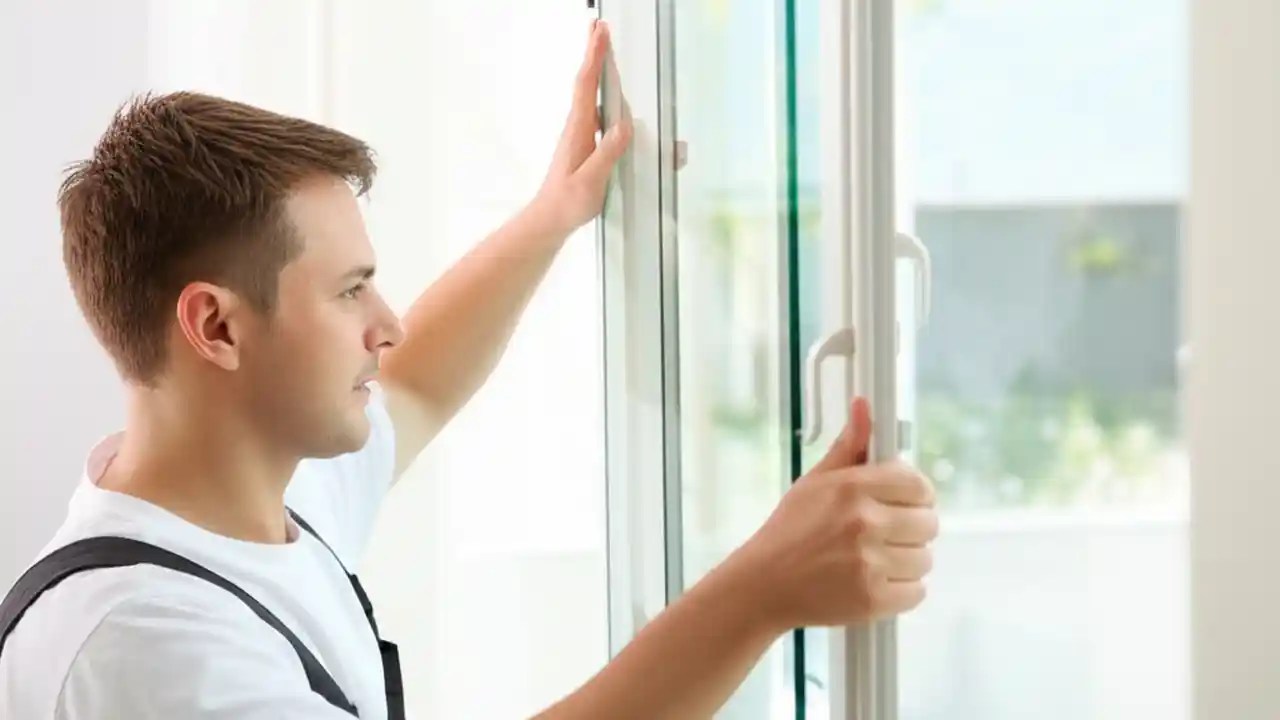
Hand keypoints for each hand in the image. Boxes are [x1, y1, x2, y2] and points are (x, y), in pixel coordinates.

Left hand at [532, 20, 633, 235]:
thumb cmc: (567, 204)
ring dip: (603, 74)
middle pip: (588, 82)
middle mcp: (579, 127)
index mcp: (578, 131)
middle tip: (601, 28)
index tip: (600, 32)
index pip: (586, 85)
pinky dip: (608, 100)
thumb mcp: (589, 182)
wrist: (549, 221)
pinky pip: (601, 116)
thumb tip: (624, 126)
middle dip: (596, 54)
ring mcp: (582, 135)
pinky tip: (619, 102)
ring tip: (612, 54)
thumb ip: (607, 154)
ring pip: (595, 97)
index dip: (594, 57)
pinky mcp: (587, 146)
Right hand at [727, 398, 937, 630]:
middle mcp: (865, 523)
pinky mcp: (873, 600)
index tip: (902, 503)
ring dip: (907, 561)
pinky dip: (902, 590)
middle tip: (885, 534)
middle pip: (928, 523)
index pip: (918, 484)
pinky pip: (917, 592)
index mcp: (852, 488)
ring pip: (925, 560)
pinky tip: (876, 582)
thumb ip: (849, 446)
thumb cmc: (790, 529)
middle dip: (912, 529)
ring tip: (877, 560)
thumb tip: (865, 404)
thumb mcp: (815, 481)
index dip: (915, 495)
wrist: (763, 585)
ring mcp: (870, 564)